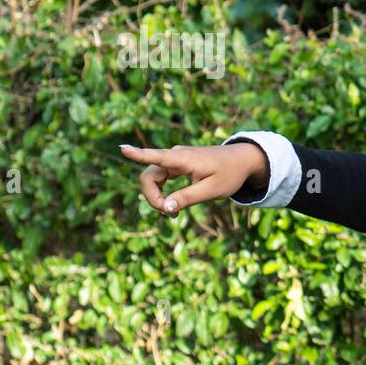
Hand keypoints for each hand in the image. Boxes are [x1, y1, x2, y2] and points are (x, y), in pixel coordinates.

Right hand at [120, 142, 267, 216]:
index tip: (123, 149)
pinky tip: (172, 205)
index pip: (157, 156)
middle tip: (170, 215)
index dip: (138, 155)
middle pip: (149, 177)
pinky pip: (160, 178)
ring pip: (153, 179)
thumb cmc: (230, 174)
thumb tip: (165, 208)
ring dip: (158, 197)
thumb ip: (188, 198)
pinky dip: (163, 192)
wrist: (242, 161)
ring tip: (173, 213)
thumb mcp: (211, 190)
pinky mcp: (177, 164)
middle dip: (153, 197)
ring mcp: (175, 159)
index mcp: (184, 159)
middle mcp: (175, 156)